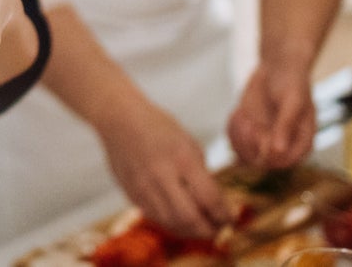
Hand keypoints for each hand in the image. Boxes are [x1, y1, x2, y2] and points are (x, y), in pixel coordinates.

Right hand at [96, 98, 228, 238]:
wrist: (120, 120)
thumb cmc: (159, 128)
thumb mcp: (189, 144)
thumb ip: (201, 175)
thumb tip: (213, 205)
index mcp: (182, 158)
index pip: (209, 198)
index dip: (224, 214)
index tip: (231, 218)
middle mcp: (162, 176)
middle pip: (190, 218)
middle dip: (209, 229)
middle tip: (219, 228)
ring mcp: (144, 187)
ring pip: (172, 223)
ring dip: (191, 231)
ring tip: (202, 228)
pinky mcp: (132, 194)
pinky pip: (156, 218)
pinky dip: (173, 224)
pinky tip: (182, 221)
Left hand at [227, 61, 314, 169]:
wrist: (279, 68)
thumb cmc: (292, 83)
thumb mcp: (292, 102)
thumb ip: (286, 125)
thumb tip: (278, 150)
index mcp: (302, 144)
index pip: (284, 163)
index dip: (269, 155)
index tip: (261, 133)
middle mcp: (283, 148)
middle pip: (260, 163)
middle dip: (250, 144)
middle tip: (249, 122)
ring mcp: (264, 142)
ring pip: (243, 155)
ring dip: (239, 137)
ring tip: (244, 114)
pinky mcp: (249, 134)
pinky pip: (234, 141)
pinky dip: (233, 128)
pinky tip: (240, 111)